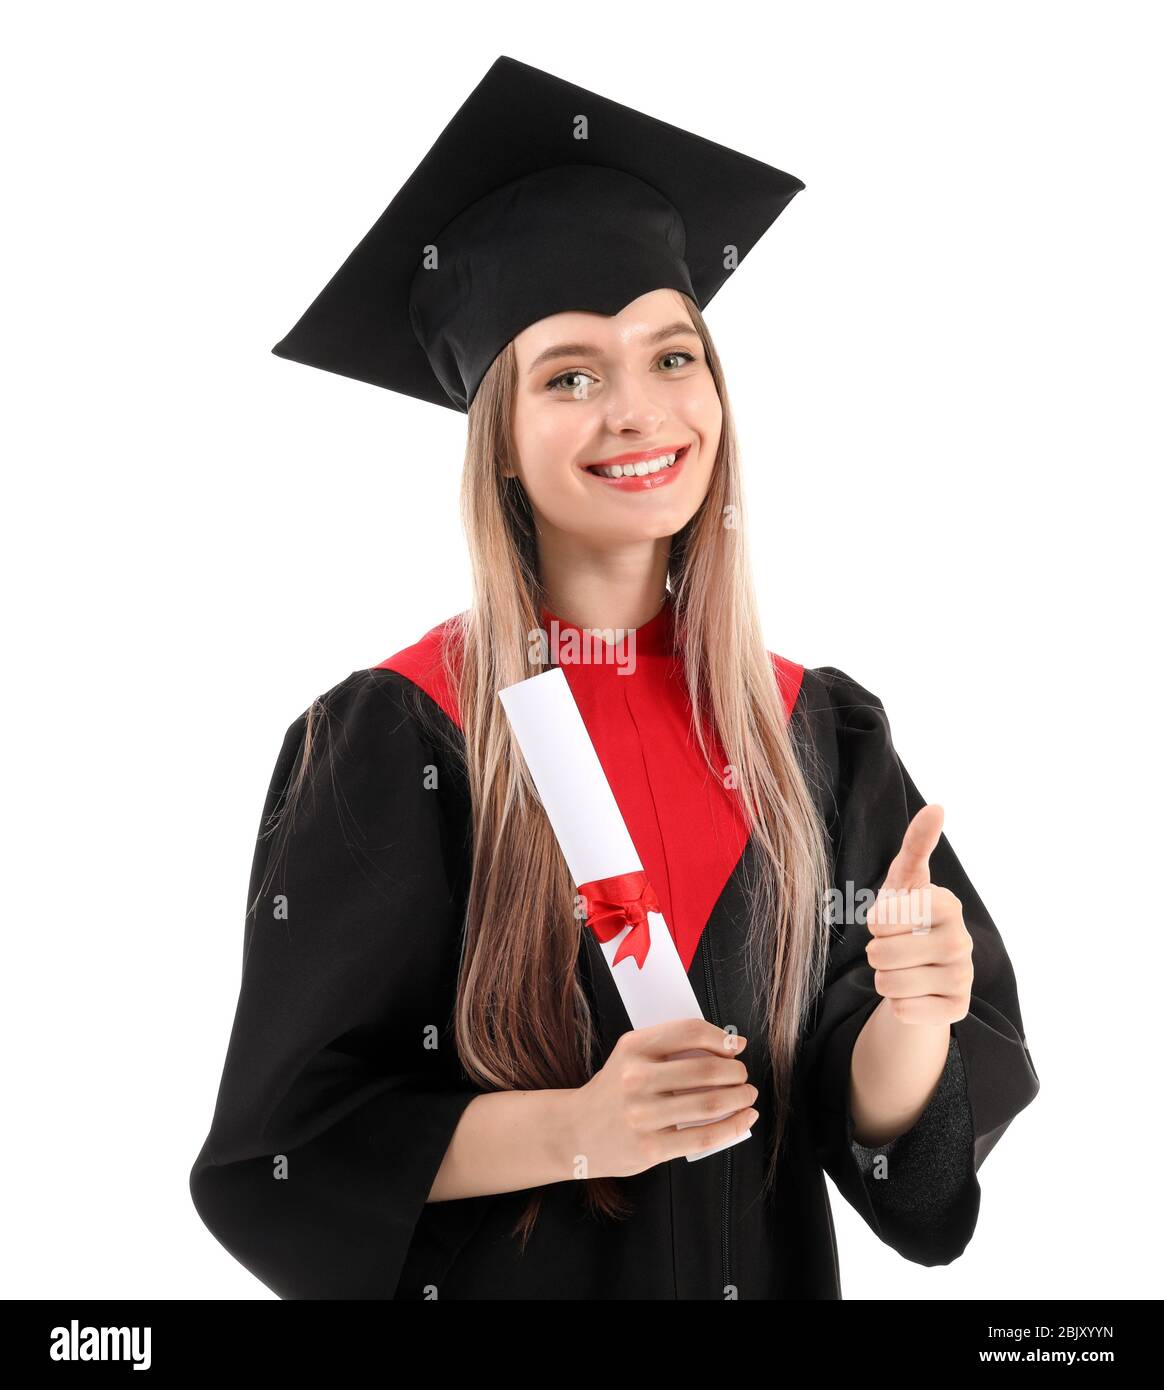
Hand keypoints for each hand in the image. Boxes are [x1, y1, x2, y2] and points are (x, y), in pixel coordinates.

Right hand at [568, 1018, 757, 1178]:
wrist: (574, 1131)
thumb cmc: (613, 1092)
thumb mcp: (631, 1057)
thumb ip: (670, 1048)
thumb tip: (729, 1047)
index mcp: (633, 1047)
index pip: (689, 1032)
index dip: (722, 1038)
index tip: (737, 1047)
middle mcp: (636, 1078)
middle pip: (706, 1069)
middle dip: (736, 1072)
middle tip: (742, 1075)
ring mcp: (642, 1114)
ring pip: (710, 1103)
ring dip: (740, 1097)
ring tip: (747, 1095)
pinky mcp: (650, 1147)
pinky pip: (703, 1136)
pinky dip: (732, 1127)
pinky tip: (743, 1119)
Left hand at [864, 804, 973, 1024]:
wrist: (919, 970)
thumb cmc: (906, 919)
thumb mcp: (904, 882)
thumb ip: (916, 845)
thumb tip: (938, 807)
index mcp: (948, 904)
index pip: (883, 916)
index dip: (875, 921)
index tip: (890, 919)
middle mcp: (962, 940)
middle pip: (882, 953)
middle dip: (874, 953)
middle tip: (891, 949)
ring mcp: (964, 977)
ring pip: (889, 984)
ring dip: (883, 979)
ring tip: (901, 969)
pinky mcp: (958, 1010)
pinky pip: (903, 1011)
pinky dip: (898, 1006)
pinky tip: (914, 994)